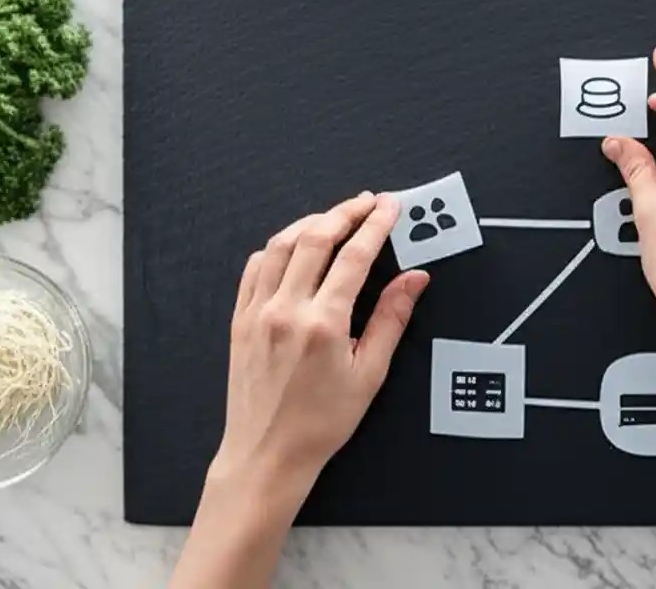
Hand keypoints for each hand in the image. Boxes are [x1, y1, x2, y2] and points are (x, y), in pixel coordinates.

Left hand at [210, 192, 428, 490]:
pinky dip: (276, 247)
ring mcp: (257, 312)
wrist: (267, 454)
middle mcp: (286, 310)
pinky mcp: (240, 320)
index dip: (376, 225)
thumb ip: (392, 319)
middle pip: (315, 238)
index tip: (390, 207)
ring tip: (334, 217)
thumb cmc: (321, 422)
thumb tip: (415, 279)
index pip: (354, 256)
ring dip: (310, 223)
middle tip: (368, 202)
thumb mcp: (369, 373)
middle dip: (345, 212)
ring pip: (280, 245)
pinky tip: (293, 245)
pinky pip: (254, 267)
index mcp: (323, 324)